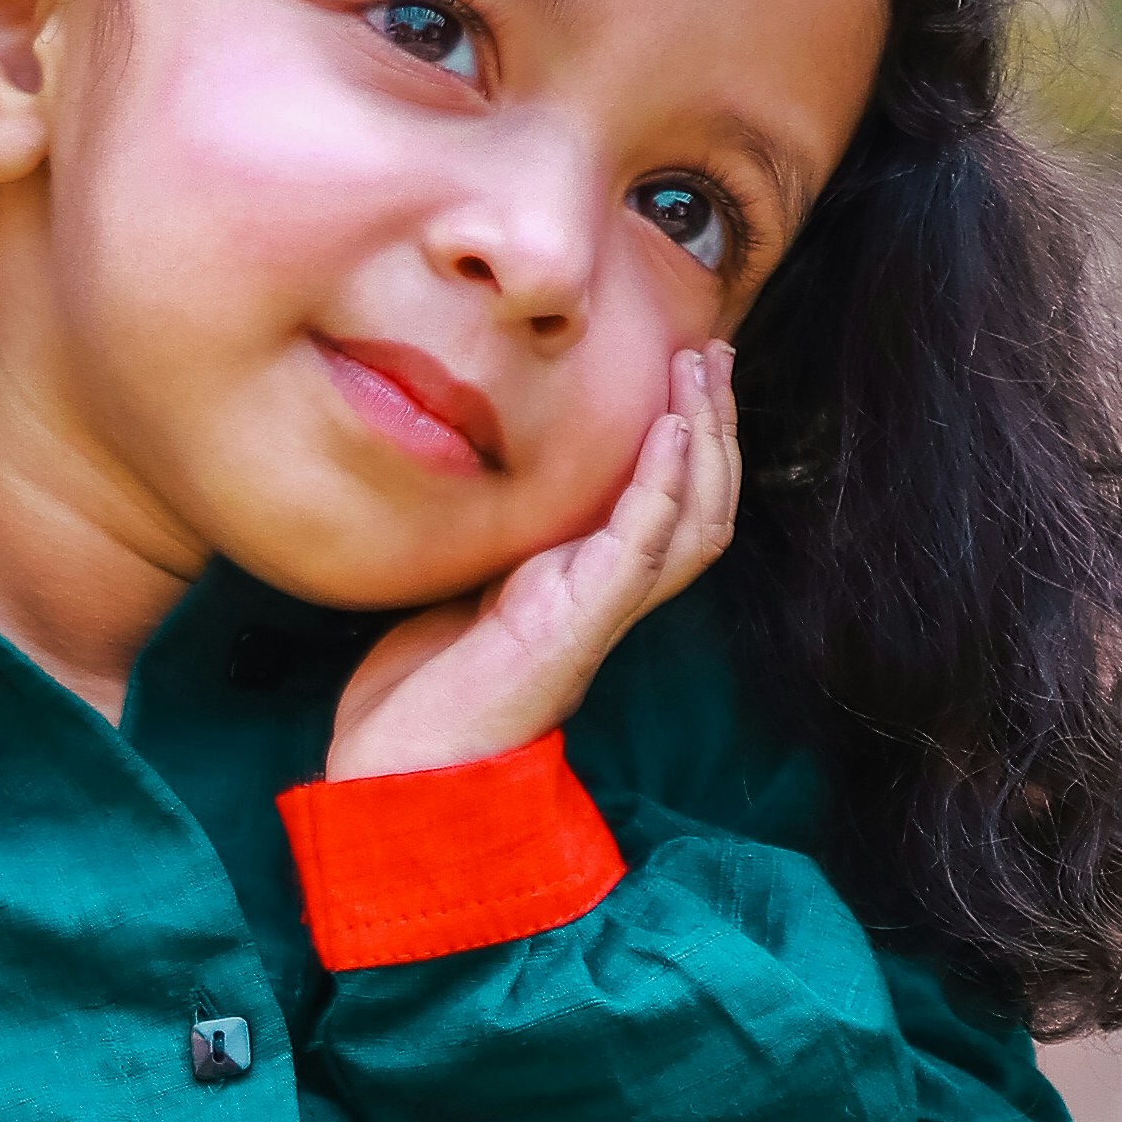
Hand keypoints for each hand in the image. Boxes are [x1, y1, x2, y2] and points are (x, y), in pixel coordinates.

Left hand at [325, 345, 737, 782]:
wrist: (404, 771)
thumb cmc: (423, 687)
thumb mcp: (465, 583)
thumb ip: (497, 534)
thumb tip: (480, 458)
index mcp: (588, 588)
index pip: (675, 505)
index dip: (696, 437)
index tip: (690, 363)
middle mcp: (607, 601)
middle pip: (703, 506)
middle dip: (717, 425)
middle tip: (715, 350)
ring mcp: (598, 615)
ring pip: (693, 523)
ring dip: (706, 441)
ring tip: (703, 372)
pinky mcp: (576, 628)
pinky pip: (641, 548)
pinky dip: (663, 485)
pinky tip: (670, 431)